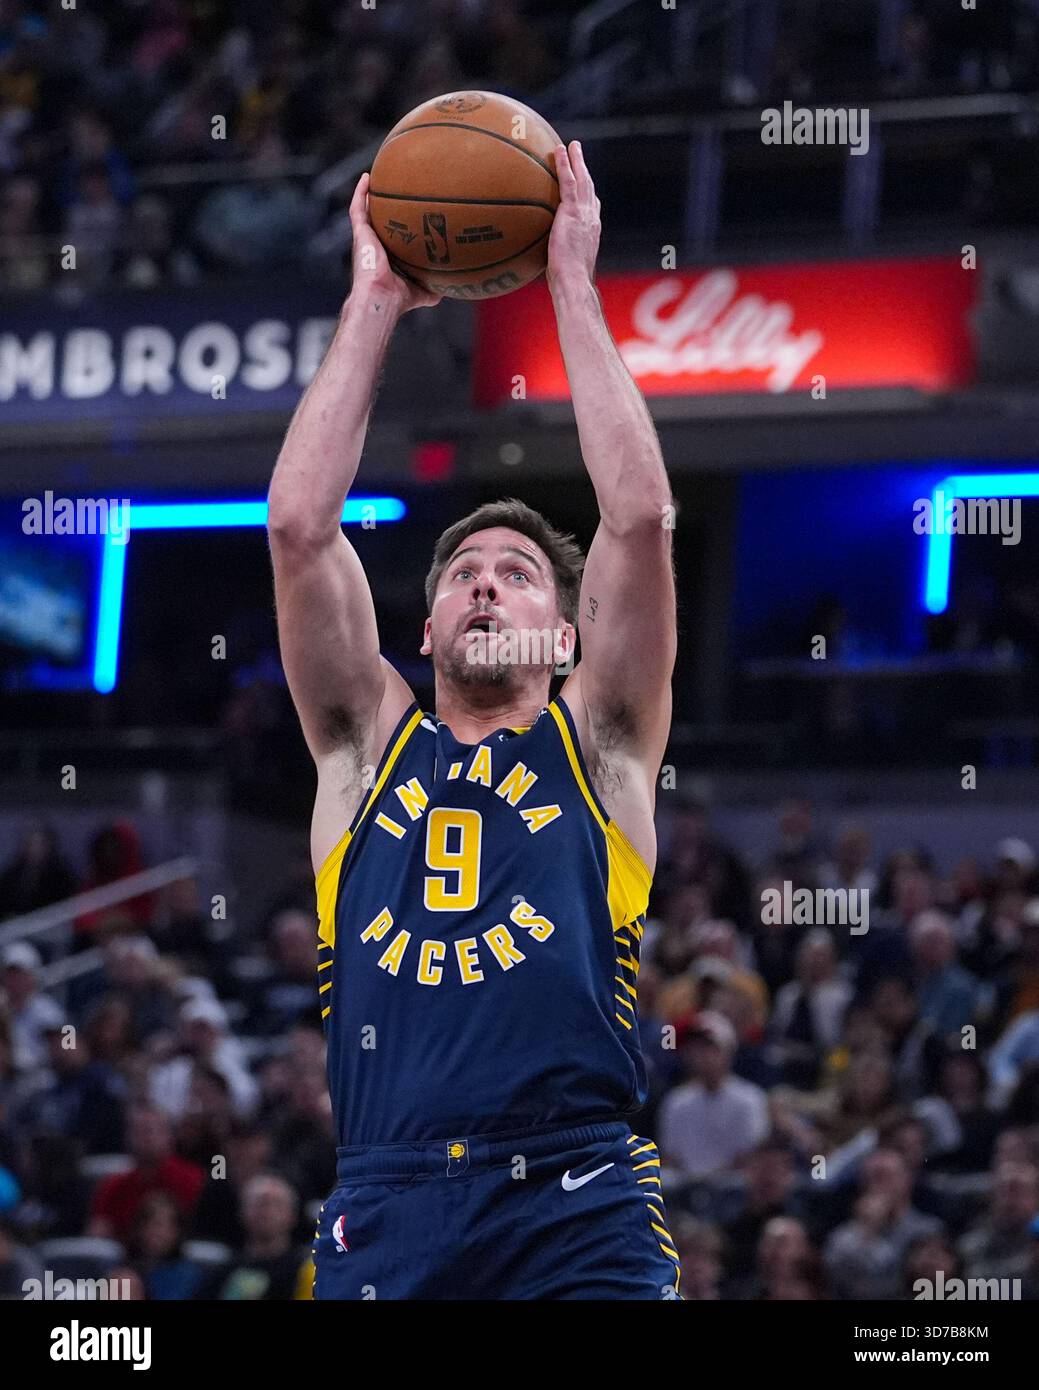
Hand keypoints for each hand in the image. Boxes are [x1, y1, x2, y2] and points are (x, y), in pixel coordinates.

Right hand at [348, 172, 442, 314]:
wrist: (382, 298)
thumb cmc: (399, 299)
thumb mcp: (423, 292)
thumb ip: (434, 288)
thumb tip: (450, 287)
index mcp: (388, 257)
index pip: (393, 236)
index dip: (398, 223)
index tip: (407, 210)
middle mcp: (375, 246)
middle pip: (379, 220)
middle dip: (384, 205)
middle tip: (394, 186)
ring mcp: (366, 239)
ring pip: (366, 210)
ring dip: (370, 194)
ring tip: (378, 175)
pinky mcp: (360, 234)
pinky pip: (357, 209)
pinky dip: (360, 193)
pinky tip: (367, 177)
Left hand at [547, 140, 600, 293]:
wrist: (574, 282)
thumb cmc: (568, 284)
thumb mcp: (564, 269)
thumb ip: (557, 260)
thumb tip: (544, 268)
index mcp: (590, 232)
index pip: (592, 210)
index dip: (589, 197)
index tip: (586, 188)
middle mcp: (591, 219)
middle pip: (590, 189)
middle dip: (586, 171)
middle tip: (580, 156)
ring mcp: (584, 214)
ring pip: (582, 180)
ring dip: (577, 160)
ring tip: (571, 145)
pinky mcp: (572, 211)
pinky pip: (568, 182)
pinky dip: (565, 164)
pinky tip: (558, 150)